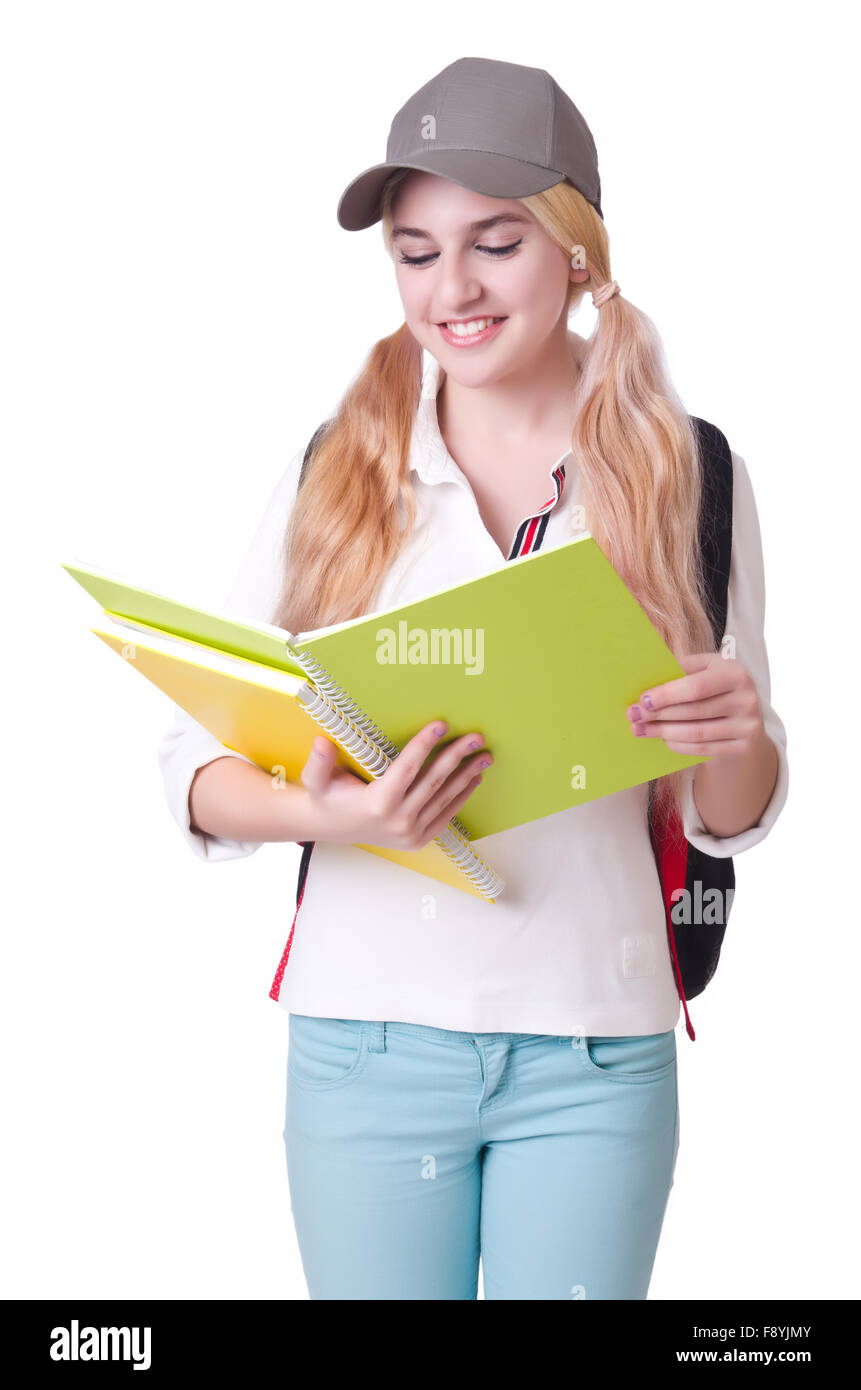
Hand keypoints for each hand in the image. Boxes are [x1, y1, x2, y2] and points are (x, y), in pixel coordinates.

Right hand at [299, 720, 492, 848]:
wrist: (332, 828)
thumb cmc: (327, 798)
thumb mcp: (317, 780)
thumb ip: (319, 762)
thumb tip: (321, 741)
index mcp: (377, 803)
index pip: (407, 767)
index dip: (424, 744)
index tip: (441, 723)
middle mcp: (398, 820)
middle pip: (433, 781)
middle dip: (456, 756)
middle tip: (476, 736)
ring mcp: (411, 833)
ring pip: (444, 798)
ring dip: (467, 775)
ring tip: (484, 756)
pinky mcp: (419, 840)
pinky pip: (445, 815)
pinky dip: (461, 796)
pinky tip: (474, 778)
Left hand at [625, 652, 765, 760]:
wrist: (743, 715)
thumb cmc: (714, 687)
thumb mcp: (704, 669)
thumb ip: (681, 670)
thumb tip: (646, 679)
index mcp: (735, 673)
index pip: (697, 687)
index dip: (668, 695)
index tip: (643, 700)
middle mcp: (747, 699)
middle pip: (694, 711)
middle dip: (659, 715)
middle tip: (633, 716)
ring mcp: (748, 725)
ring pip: (697, 733)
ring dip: (663, 732)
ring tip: (641, 729)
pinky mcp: (743, 746)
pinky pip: (704, 749)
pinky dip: (679, 745)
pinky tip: (663, 739)